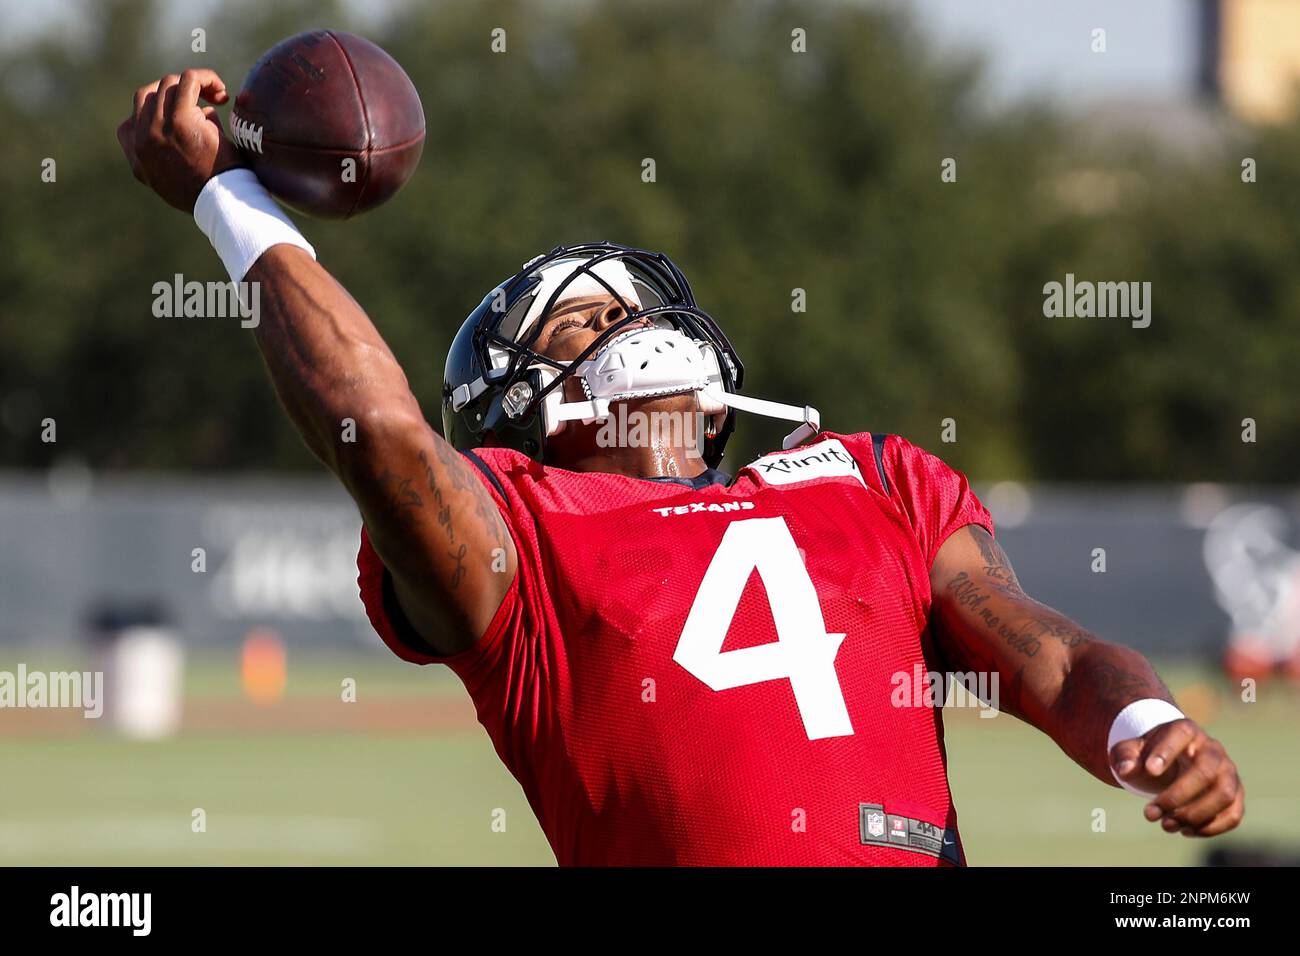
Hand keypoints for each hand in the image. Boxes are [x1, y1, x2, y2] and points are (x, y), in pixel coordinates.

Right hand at [116, 69, 243, 211]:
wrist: (222, 205)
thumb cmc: (211, 193)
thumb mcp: (178, 176)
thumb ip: (175, 149)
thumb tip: (202, 112)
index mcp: (136, 155)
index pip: (133, 116)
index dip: (160, 110)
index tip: (187, 118)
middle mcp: (141, 139)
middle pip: (150, 93)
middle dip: (177, 93)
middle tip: (206, 104)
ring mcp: (158, 128)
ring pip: (168, 84)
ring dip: (193, 86)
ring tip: (216, 98)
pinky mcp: (182, 120)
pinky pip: (188, 80)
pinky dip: (205, 78)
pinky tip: (221, 93)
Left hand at [1110, 718, 1243, 836]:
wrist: (1172, 761)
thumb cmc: (1148, 755)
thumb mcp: (1130, 751)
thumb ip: (1124, 756)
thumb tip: (1126, 770)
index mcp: (1185, 730)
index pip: (1180, 735)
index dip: (1166, 753)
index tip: (1149, 771)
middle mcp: (1212, 749)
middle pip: (1205, 771)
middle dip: (1176, 797)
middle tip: (1149, 814)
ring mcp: (1228, 771)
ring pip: (1223, 794)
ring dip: (1194, 815)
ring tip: (1166, 825)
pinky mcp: (1236, 793)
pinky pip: (1233, 813)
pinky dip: (1211, 827)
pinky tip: (1185, 831)